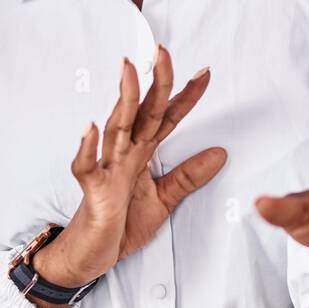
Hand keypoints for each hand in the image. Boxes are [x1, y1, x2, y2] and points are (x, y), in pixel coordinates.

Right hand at [34, 45, 226, 288]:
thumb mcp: (163, 200)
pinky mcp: (93, 192)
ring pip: (115, 128)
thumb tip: (221, 153)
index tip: (206, 72)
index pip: (167, 117)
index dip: (185, 95)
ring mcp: (106, 169)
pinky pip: (87, 167)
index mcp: (141, 154)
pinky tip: (91, 128)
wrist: (89, 256)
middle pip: (142, 112)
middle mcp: (123, 154)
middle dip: (154, 82)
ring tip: (129, 71)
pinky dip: (87, 148)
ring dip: (122, 100)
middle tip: (163, 51)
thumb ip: (188, 176)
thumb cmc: (119, 224)